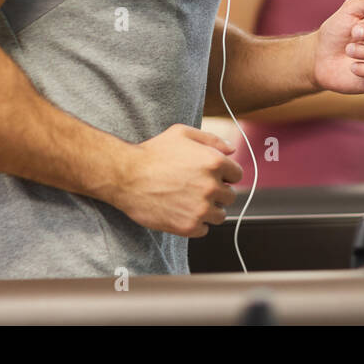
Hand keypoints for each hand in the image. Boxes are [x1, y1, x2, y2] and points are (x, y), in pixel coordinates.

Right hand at [110, 124, 241, 237]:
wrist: (126, 176)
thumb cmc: (152, 153)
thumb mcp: (182, 133)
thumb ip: (211, 139)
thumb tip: (231, 149)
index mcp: (214, 162)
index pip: (237, 175)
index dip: (224, 175)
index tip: (210, 177)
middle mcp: (211, 186)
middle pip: (230, 196)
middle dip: (217, 192)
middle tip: (196, 189)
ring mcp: (201, 208)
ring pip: (220, 215)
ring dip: (208, 210)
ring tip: (188, 201)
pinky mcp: (188, 226)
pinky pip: (204, 229)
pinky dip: (195, 223)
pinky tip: (181, 211)